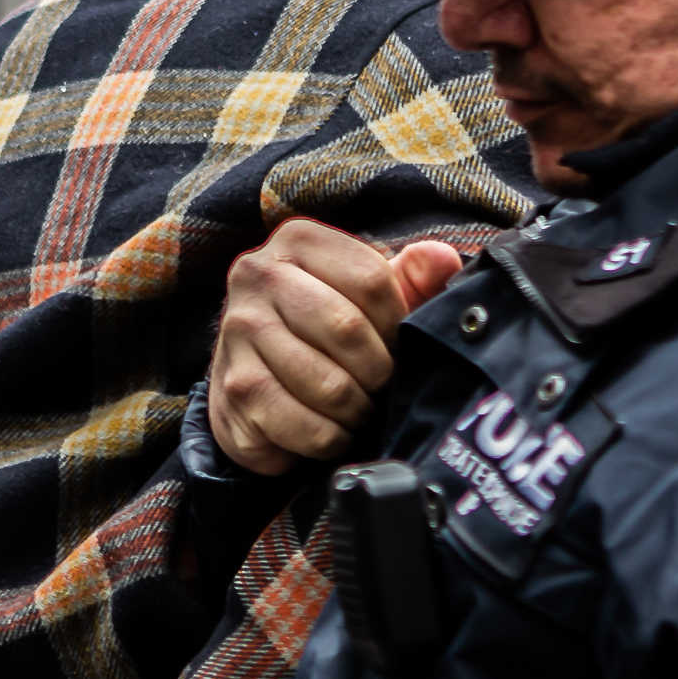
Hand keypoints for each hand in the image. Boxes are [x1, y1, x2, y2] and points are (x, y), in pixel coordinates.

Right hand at [208, 221, 466, 472]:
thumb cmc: (322, 329)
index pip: (371, 279)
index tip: (395, 343)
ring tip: (355, 405)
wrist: (251, 376)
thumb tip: (442, 259)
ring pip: (329, 385)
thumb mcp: (368, 293)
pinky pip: (305, 426)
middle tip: (379, 383)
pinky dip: (330, 438)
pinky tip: (328, 427)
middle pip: (348, 329)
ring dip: (356, 409)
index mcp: (298, 241)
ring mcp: (239, 331)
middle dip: (378, 370)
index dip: (397, 323)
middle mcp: (259, 275)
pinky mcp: (235, 387)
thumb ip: (412, 275)